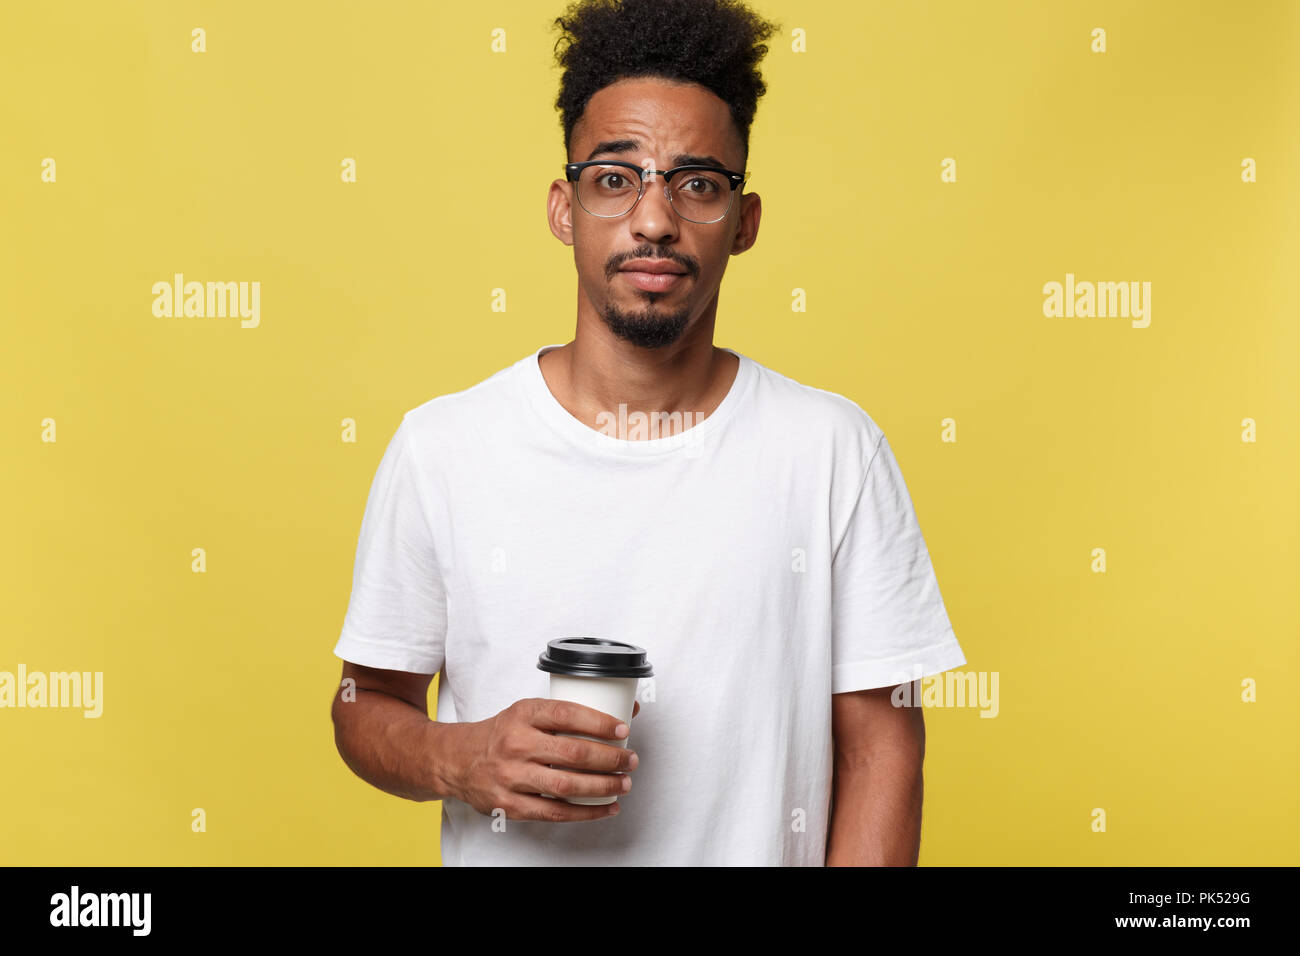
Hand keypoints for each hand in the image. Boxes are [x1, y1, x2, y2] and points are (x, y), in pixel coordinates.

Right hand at [445, 698, 640, 821]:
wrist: (458, 760)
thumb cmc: (502, 734)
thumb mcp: (528, 712)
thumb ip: (568, 713)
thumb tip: (624, 710)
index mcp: (523, 714)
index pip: (566, 714)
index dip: (599, 722)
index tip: (622, 729)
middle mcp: (516, 744)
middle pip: (573, 753)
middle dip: (610, 758)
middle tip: (630, 760)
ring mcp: (512, 776)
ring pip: (567, 785)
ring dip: (603, 786)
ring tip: (624, 783)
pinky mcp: (510, 804)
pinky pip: (555, 812)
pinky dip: (586, 812)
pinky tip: (606, 807)